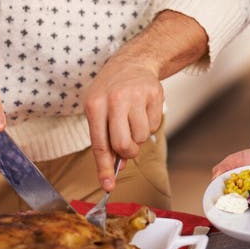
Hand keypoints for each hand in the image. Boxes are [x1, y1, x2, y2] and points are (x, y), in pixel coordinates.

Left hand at [83, 54, 163, 190]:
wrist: (132, 63)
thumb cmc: (111, 92)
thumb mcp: (98, 111)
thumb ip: (104, 140)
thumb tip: (115, 170)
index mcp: (94, 104)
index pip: (99, 143)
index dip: (104, 168)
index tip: (108, 185)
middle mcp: (115, 99)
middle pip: (123, 144)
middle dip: (127, 152)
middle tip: (127, 146)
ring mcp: (136, 95)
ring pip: (141, 137)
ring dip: (139, 137)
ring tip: (134, 120)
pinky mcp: (155, 93)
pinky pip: (154, 126)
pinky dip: (149, 125)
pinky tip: (143, 111)